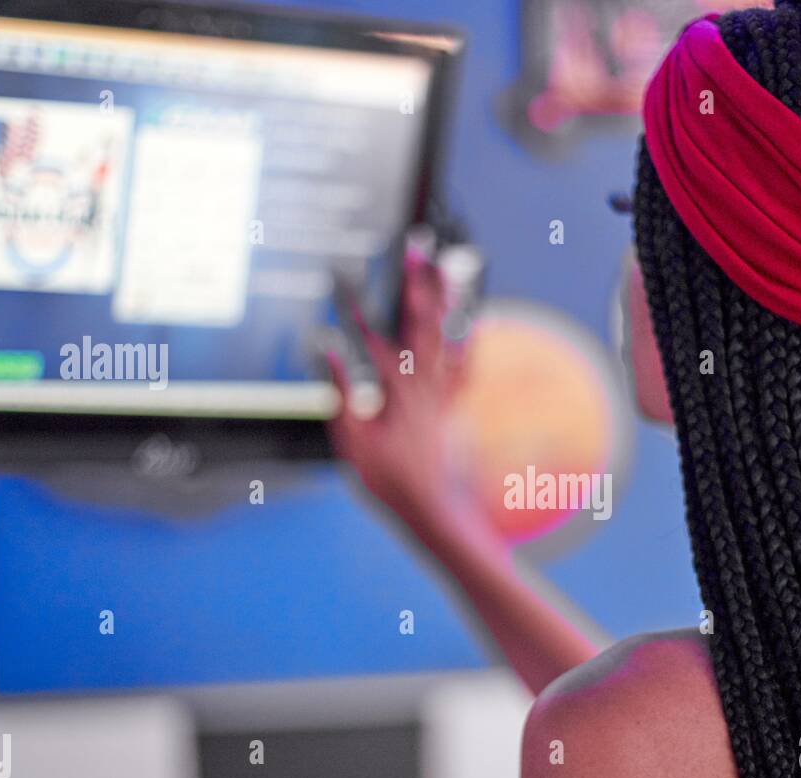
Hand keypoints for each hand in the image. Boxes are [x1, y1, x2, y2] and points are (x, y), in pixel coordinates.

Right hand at [327, 248, 470, 533]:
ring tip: (445, 266)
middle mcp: (425, 386)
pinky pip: (465, 365)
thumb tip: (327, 352)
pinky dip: (468, 339)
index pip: (373, 339)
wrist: (434, 507)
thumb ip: (339, 394)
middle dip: (416, 282)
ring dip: (445, 299)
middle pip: (422, 324)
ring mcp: (442, 393)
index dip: (357, 307)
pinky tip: (473, 318)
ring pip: (447, 336)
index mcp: (397, 393)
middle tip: (416, 248)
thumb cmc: (390, 481)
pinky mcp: (451, 404)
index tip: (344, 276)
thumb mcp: (353, 443)